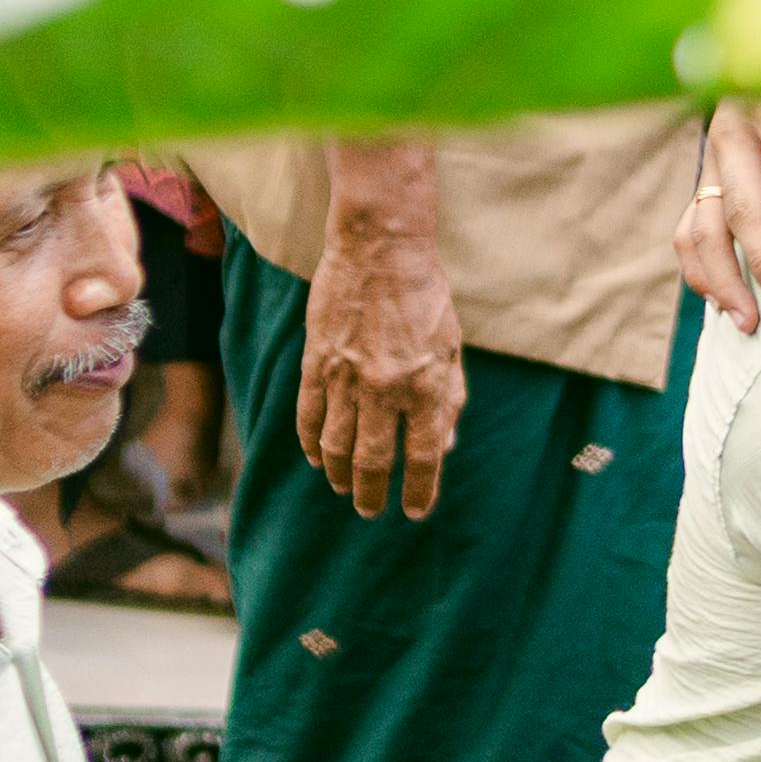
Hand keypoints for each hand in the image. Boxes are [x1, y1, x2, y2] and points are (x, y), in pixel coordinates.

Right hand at [296, 214, 465, 520]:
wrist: (382, 249)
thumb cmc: (426, 296)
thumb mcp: (452, 346)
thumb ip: (450, 398)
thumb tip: (445, 446)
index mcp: (427, 384)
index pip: (423, 455)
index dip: (419, 490)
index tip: (414, 511)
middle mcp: (386, 387)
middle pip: (372, 461)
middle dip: (371, 494)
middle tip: (370, 510)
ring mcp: (347, 377)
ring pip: (336, 446)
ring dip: (338, 475)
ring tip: (343, 488)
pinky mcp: (316, 364)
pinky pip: (308, 418)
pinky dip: (310, 445)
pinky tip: (316, 458)